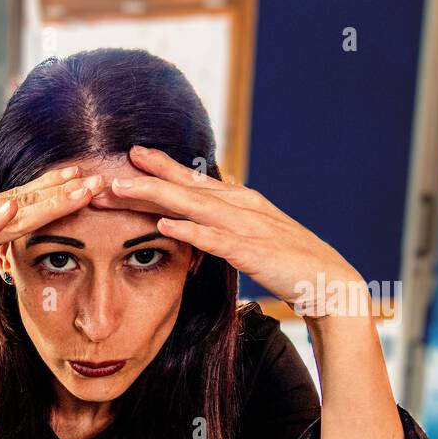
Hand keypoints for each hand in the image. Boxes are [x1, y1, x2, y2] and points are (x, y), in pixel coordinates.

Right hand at [0, 165, 105, 333]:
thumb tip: (11, 230)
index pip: (19, 196)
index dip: (51, 185)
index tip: (80, 174)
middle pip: (22, 200)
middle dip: (62, 189)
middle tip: (95, 178)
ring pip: (10, 215)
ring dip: (46, 202)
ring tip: (76, 190)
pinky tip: (10, 210)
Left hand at [97, 145, 366, 318]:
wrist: (330, 282)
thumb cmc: (288, 263)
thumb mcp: (251, 235)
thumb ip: (224, 223)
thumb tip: (196, 216)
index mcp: (240, 201)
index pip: (193, 180)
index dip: (161, 167)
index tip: (130, 156)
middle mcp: (241, 205)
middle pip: (184, 187)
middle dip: (143, 180)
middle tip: (106, 172)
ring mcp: (247, 227)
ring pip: (192, 205)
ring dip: (155, 196)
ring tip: (121, 190)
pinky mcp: (253, 252)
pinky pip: (216, 240)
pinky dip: (190, 232)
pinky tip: (165, 227)